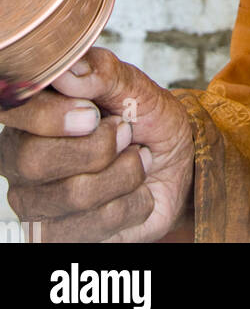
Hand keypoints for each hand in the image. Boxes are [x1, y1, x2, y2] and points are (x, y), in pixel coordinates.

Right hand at [0, 46, 193, 242]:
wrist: (174, 163)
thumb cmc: (145, 119)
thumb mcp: (134, 86)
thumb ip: (102, 72)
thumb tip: (68, 72)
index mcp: (31, 111)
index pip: (13, 111)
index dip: (49, 116)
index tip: (92, 114)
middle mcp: (20, 157)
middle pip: (36, 160)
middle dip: (100, 146)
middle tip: (127, 133)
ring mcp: (34, 201)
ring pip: (73, 194)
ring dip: (124, 173)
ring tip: (137, 159)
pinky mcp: (57, 235)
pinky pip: (93, 226)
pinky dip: (131, 203)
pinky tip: (135, 191)